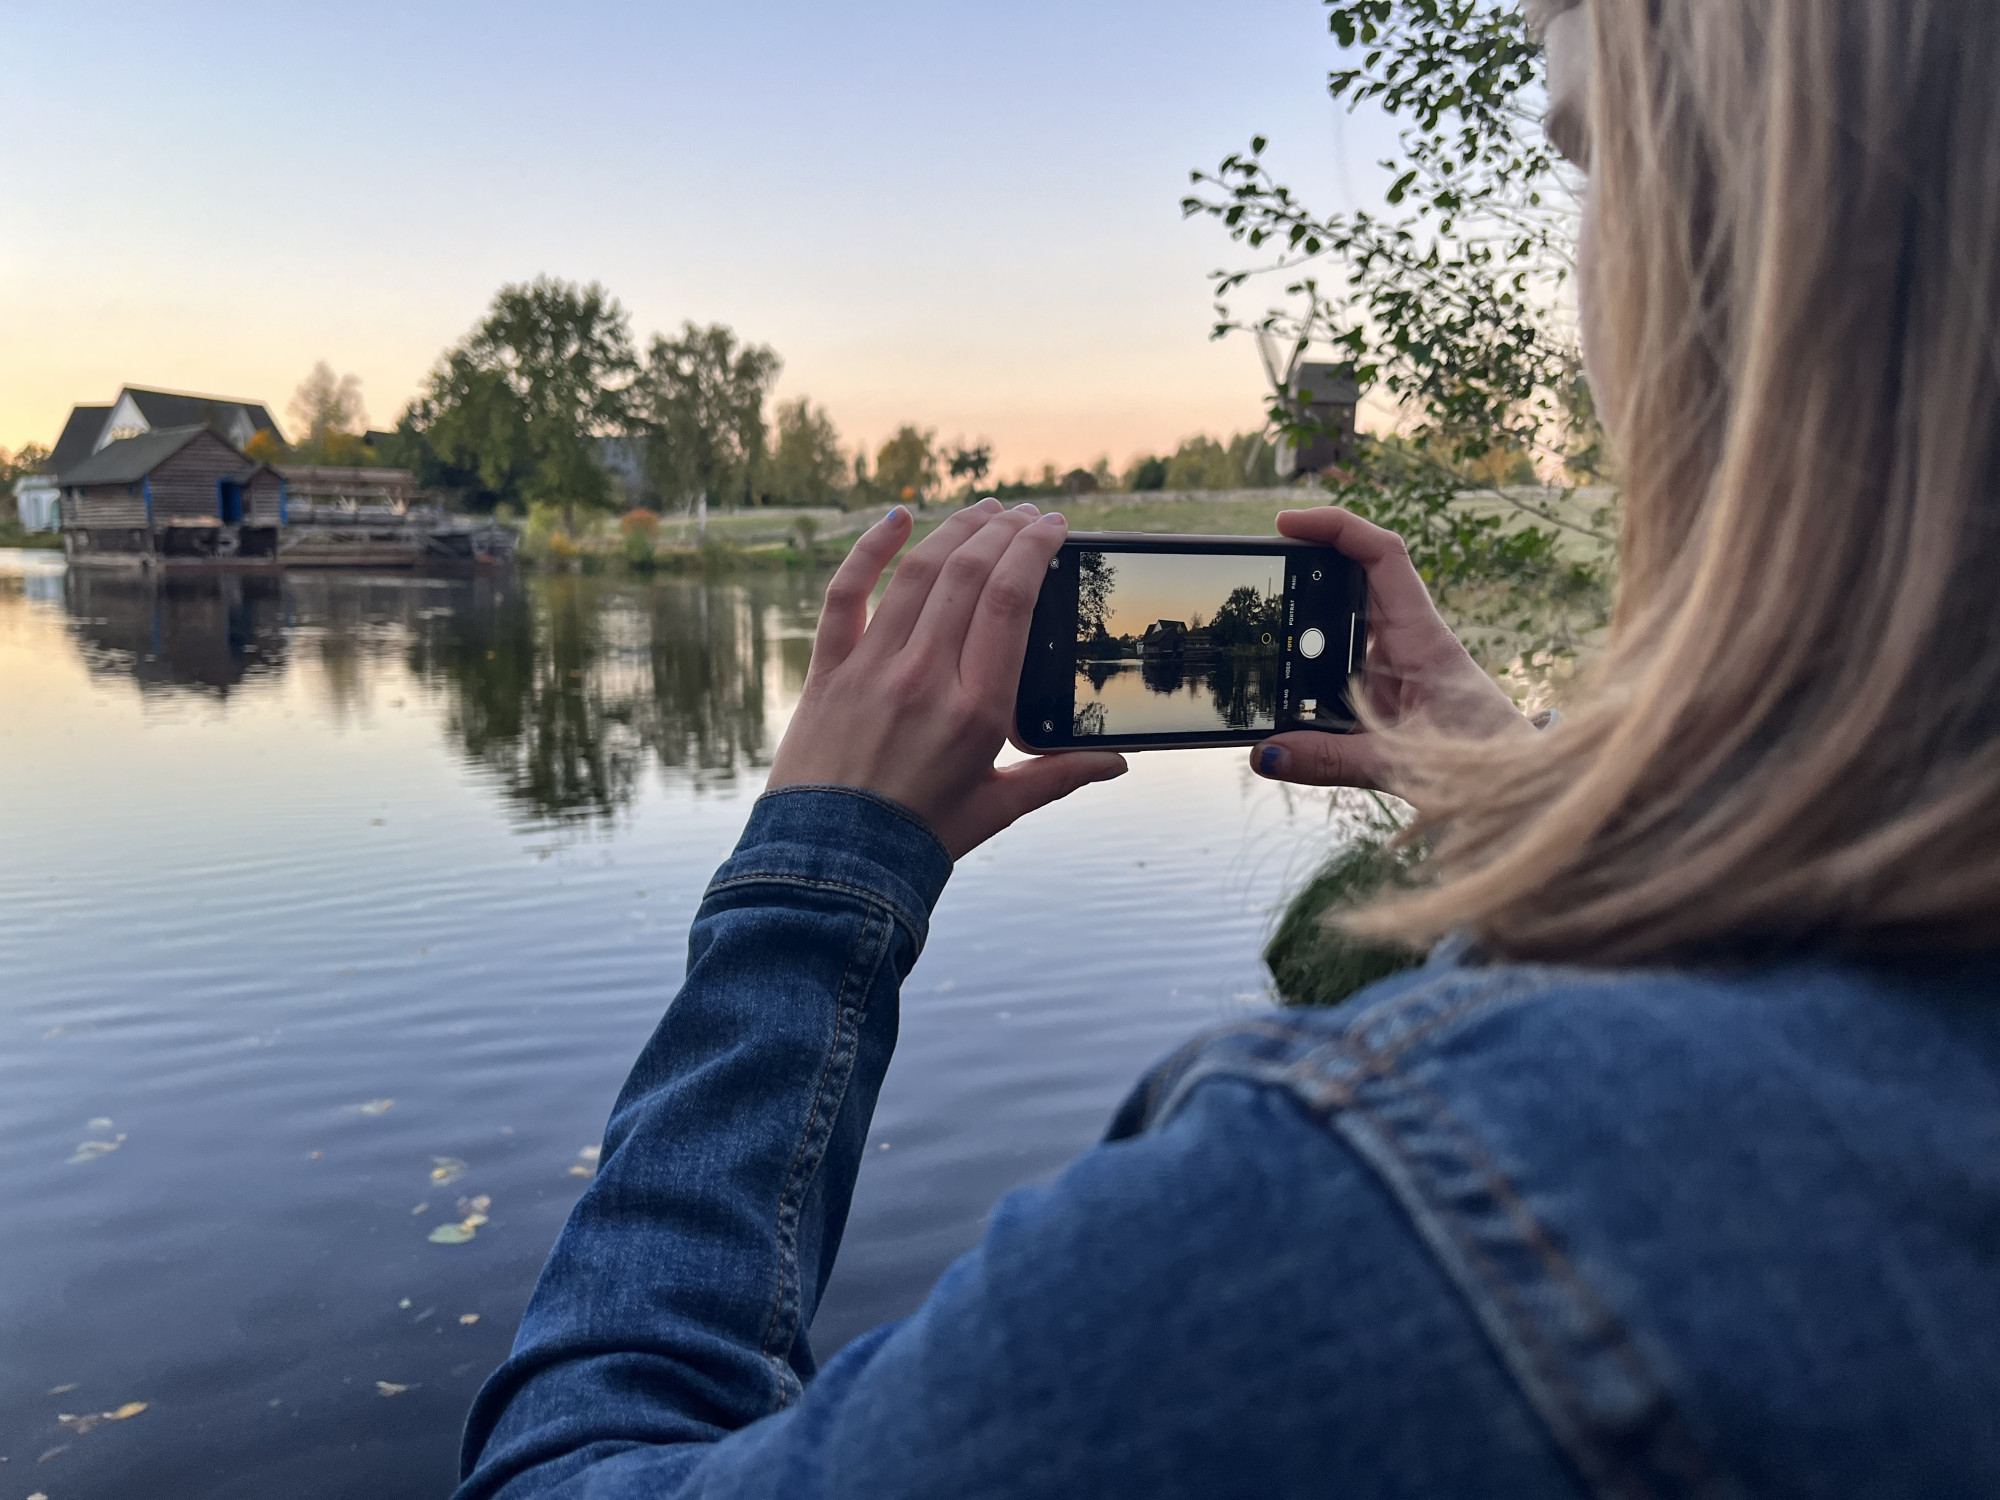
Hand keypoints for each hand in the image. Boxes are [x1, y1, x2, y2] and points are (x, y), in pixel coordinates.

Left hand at [768, 499, 1127, 859]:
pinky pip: (846, 595)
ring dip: (954, 531)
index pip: (1011, 600)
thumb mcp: (997, 808)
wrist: (832, 865)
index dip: (1034, 550)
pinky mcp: (829, 671)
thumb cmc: (919, 840)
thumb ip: (1059, 776)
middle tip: (1025, 515)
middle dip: (1003, 531)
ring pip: (917, 574)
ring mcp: (872, 668)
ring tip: (983, 512)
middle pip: (969, 573)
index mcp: (978, 709)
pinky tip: (894, 518)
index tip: (1052, 527)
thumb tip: (1118, 761)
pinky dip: (868, 550)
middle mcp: (926, 677)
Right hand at [1251, 507, 1527, 795]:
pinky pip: (1345, 660)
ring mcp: (1400, 664)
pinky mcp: (1392, 690)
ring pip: (1346, 620)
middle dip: (1306, 569)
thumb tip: (1265, 754)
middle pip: (1355, 579)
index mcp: (1424, 640)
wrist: (1520, 786)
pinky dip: (1312, 661)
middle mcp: (1411, 642)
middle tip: (1257, 574)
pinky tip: (1283, 681)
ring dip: (1306, 619)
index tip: (1288, 525)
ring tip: (1258, 626)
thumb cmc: (1482, 766)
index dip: (1337, 528)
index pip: (1383, 557)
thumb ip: (1330, 760)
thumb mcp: (1403, 765)